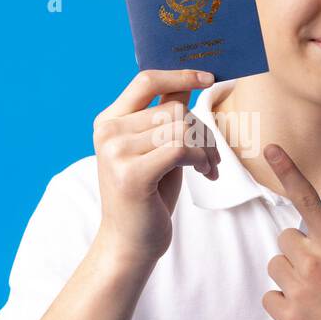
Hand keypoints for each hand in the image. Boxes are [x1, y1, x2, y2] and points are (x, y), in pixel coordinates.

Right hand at [92, 69, 220, 267]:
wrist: (129, 244)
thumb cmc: (147, 196)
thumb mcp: (156, 149)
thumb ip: (164, 115)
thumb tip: (188, 80)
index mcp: (108, 121)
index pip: (146, 80)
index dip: (180, 74)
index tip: (208, 78)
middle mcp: (108, 133)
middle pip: (173, 108)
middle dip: (202, 130)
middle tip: (213, 156)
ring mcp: (116, 152)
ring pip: (182, 128)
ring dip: (206, 148)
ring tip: (209, 167)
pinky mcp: (132, 174)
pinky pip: (183, 148)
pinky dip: (202, 159)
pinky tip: (205, 174)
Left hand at [259, 143, 320, 319]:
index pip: (308, 200)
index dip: (288, 171)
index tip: (271, 147)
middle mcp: (314, 262)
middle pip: (285, 238)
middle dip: (299, 250)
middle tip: (320, 272)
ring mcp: (299, 290)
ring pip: (276, 266)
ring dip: (291, 276)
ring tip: (317, 296)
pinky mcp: (288, 317)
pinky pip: (270, 296)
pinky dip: (284, 303)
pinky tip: (307, 313)